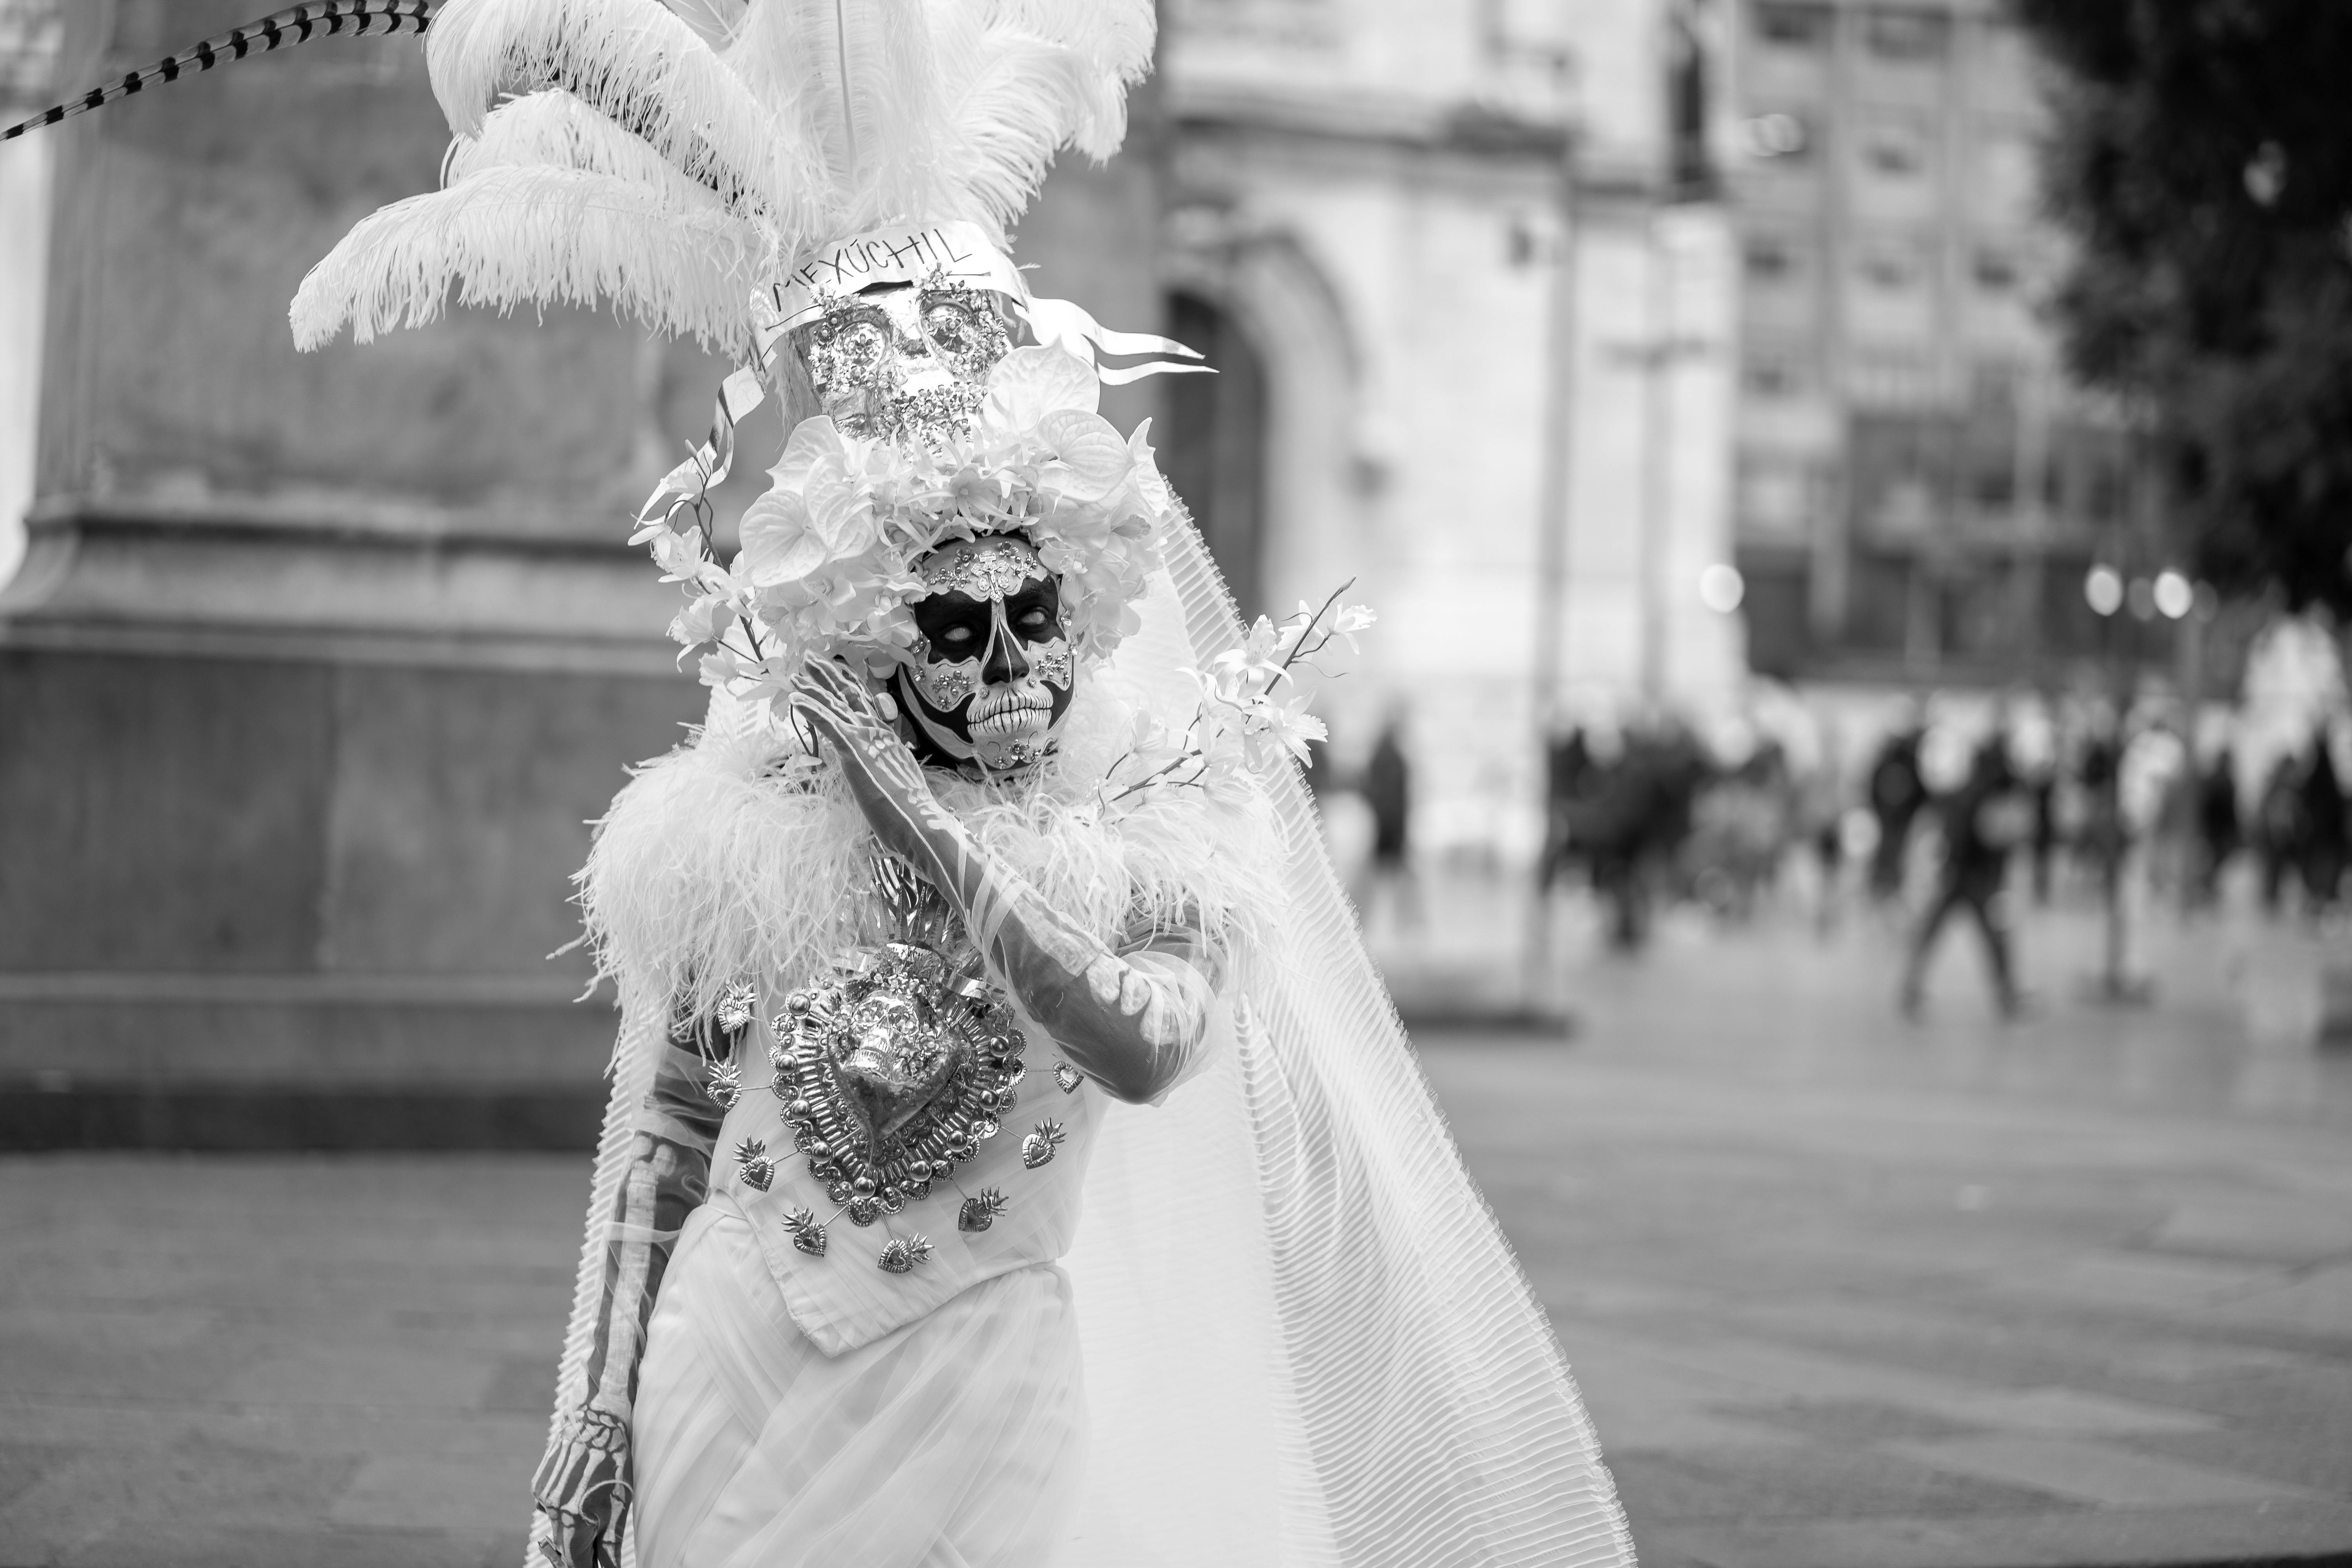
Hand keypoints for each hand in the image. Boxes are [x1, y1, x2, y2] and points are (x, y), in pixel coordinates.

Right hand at [530, 1418, 628, 1567]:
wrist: (597, 1416)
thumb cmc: (616, 1461)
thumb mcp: (620, 1505)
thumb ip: (610, 1545)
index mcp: (574, 1521)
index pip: (575, 1563)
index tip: (595, 1566)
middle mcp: (553, 1511)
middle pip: (565, 1545)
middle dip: (582, 1549)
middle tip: (599, 1540)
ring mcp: (542, 1496)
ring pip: (558, 1524)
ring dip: (573, 1525)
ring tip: (594, 1501)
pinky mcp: (538, 1483)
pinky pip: (550, 1505)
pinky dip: (564, 1505)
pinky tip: (580, 1486)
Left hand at [789, 660, 947, 870]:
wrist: (919, 821)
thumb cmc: (911, 813)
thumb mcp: (900, 785)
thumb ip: (890, 774)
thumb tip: (890, 777)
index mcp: (887, 739)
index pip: (865, 706)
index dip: (848, 687)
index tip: (837, 674)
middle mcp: (877, 732)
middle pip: (849, 696)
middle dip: (829, 677)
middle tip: (811, 660)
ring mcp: (865, 738)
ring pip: (835, 704)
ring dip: (813, 687)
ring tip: (796, 674)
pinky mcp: (853, 748)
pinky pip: (827, 722)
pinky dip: (810, 708)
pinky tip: (795, 698)